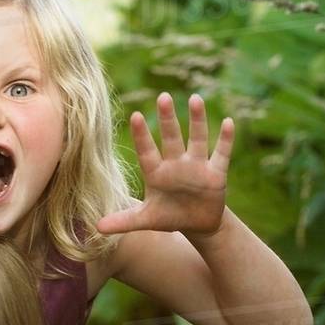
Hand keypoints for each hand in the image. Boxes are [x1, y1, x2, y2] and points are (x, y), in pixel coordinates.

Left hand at [96, 92, 232, 238]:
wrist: (196, 224)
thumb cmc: (168, 216)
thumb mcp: (145, 220)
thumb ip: (123, 221)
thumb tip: (97, 228)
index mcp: (156, 173)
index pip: (147, 151)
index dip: (142, 136)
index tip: (135, 116)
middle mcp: (176, 164)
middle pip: (171, 138)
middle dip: (168, 119)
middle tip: (163, 96)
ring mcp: (197, 165)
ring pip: (197, 138)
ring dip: (197, 120)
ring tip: (194, 98)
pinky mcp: (216, 173)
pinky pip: (222, 153)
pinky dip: (226, 139)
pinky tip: (228, 122)